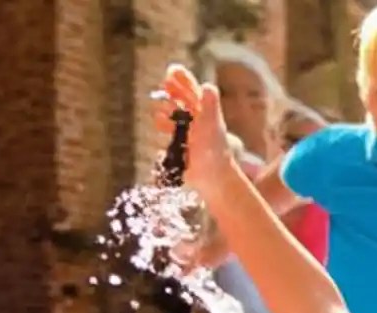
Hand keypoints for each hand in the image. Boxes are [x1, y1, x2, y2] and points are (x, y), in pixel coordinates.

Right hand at [152, 64, 233, 192]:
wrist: (212, 177)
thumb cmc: (214, 149)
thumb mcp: (212, 124)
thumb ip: (209, 105)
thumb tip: (207, 86)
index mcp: (205, 111)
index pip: (191, 90)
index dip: (181, 79)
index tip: (171, 71)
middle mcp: (196, 119)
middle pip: (178, 99)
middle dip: (170, 92)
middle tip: (165, 86)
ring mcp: (186, 132)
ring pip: (170, 114)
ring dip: (164, 110)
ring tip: (164, 111)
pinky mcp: (179, 145)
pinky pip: (167, 132)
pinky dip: (162, 126)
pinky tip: (162, 126)